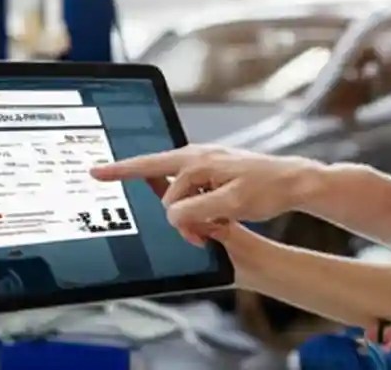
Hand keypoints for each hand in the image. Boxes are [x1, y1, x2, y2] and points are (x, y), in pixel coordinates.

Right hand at [90, 145, 322, 243]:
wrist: (295, 181)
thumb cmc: (267, 188)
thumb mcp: (231, 205)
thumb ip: (196, 211)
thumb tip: (172, 215)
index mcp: (197, 160)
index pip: (149, 166)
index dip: (119, 171)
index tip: (95, 172)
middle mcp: (197, 158)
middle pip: (166, 191)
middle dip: (179, 217)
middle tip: (206, 233)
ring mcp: (204, 165)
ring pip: (181, 199)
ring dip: (194, 218)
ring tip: (221, 225)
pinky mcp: (213, 176)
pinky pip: (194, 198)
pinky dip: (202, 214)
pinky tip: (221, 220)